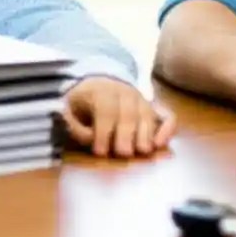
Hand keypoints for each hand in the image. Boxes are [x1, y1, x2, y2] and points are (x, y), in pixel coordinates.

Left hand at [62, 77, 176, 157]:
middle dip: (126, 136)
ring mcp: (142, 100)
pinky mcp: (153, 109)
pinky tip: (159, 145)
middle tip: (122, 153)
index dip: (103, 132)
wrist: (98, 83)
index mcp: (101, 91)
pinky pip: (167, 116)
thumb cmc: (82, 103)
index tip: (99, 151)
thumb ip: (73, 124)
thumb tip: (89, 137)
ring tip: (140, 151)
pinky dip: (167, 130)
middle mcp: (125, 93)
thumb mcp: (69, 108)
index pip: (106, 110)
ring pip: (148, 116)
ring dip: (145, 135)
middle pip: (129, 114)